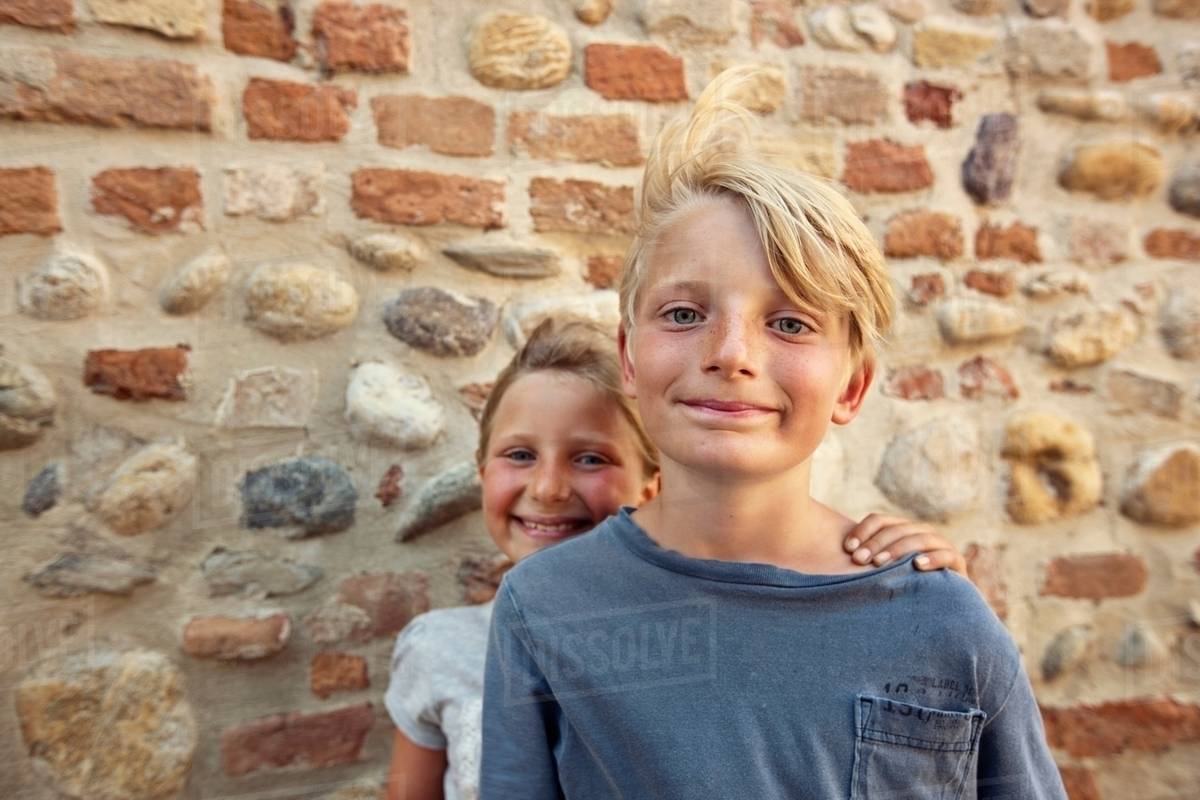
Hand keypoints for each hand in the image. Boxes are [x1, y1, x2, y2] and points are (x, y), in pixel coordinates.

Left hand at [843, 513, 966, 576]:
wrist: (940, 609)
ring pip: (921, 538)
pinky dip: (933, 558)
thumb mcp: (881, 571)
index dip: (863, 530)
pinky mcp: (958, 564)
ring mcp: (942, 546)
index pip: (881, 520)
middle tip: (859, 559)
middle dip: (876, 543)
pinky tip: (917, 565)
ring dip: (899, 549)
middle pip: (898, 528)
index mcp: (903, 530)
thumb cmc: (901, 587)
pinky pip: (948, 555)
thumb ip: (867, 559)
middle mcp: (922, 533)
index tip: (847, 548)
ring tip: (880, 563)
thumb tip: (838, 553)